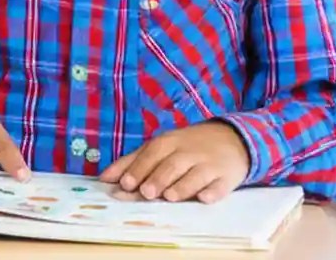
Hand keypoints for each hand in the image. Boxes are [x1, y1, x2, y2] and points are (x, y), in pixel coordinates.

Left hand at [99, 121, 249, 203]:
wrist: (231, 139)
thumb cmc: (186, 147)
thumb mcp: (161, 146)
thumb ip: (133, 162)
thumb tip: (104, 178)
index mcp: (169, 142)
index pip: (151, 154)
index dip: (138, 168)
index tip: (124, 183)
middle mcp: (189, 152)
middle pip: (172, 165)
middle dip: (157, 179)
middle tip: (145, 193)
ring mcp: (209, 164)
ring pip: (195, 175)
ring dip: (182, 186)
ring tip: (169, 197)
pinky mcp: (227, 177)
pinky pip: (220, 186)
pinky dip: (213, 192)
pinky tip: (204, 198)